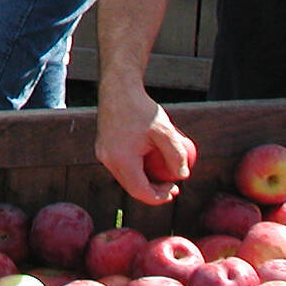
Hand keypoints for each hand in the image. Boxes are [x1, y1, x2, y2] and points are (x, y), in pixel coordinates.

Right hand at [94, 87, 192, 205]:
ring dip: (144, 180)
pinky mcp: (103, 147)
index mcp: (121, 159)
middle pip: (132, 187)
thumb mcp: (165, 131)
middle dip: (153, 191)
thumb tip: (183, 176)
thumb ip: (176, 155)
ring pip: (126, 177)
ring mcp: (102, 153)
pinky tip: (150, 159)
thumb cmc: (142, 108)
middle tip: (172, 186)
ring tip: (164, 174)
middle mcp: (108, 160)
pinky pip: (120, 165)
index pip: (140, 191)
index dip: (159, 196)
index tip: (175, 190)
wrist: (118, 88)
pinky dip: (136, 168)